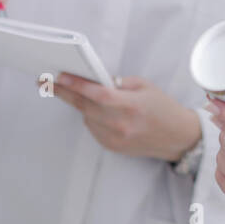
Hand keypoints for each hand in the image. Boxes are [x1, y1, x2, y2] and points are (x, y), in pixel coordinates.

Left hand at [52, 73, 201, 160]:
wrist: (178, 137)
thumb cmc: (164, 108)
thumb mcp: (146, 86)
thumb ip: (121, 83)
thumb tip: (96, 79)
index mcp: (131, 106)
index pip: (98, 94)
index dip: (77, 85)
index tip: (60, 76)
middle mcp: (121, 124)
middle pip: (85, 106)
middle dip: (64, 92)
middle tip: (47, 81)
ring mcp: (115, 138)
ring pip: (86, 117)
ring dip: (79, 104)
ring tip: (69, 91)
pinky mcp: (112, 147)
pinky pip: (92, 128)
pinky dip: (90, 116)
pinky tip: (92, 108)